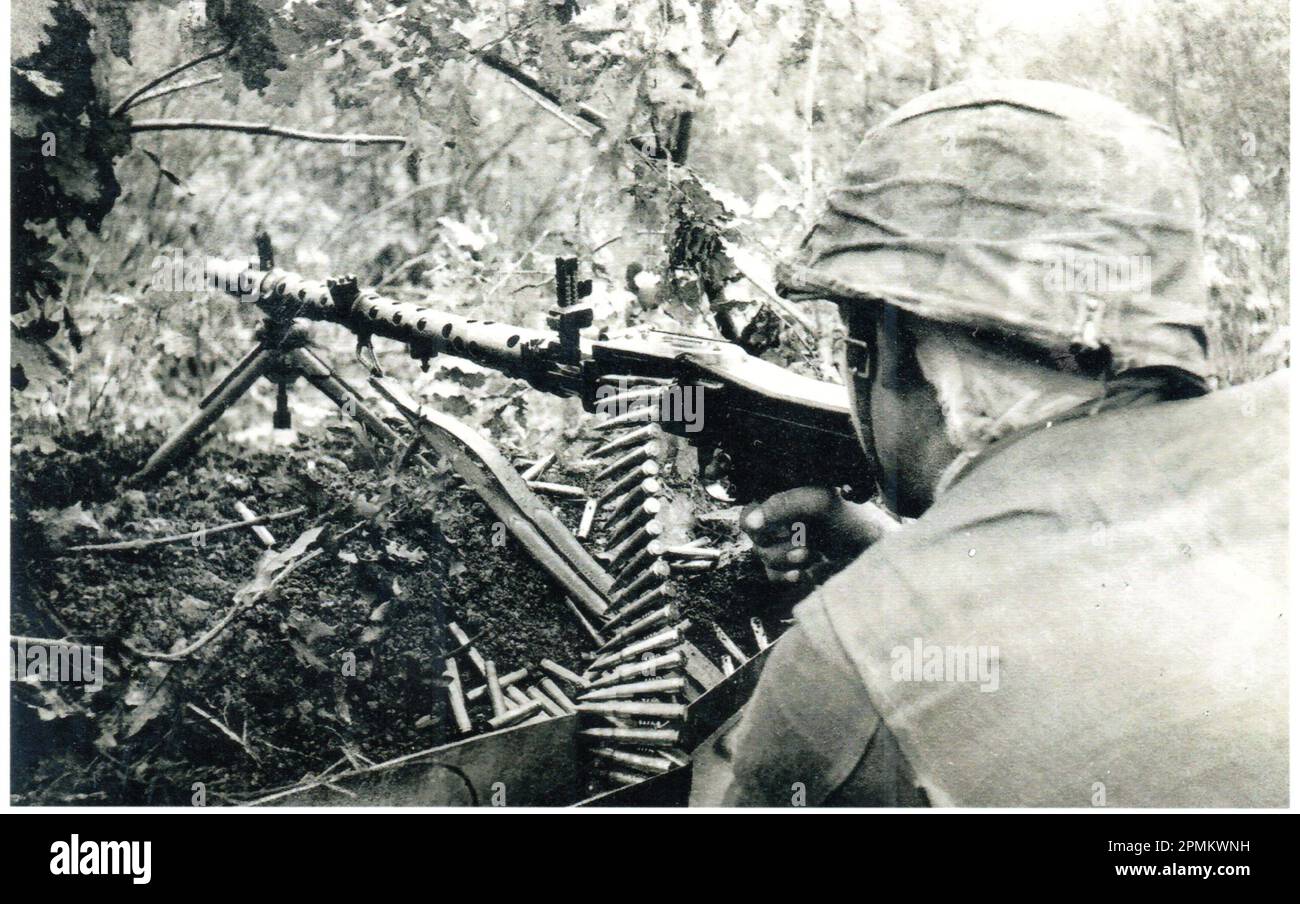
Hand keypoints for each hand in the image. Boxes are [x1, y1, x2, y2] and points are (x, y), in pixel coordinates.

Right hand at [740, 487, 899, 584]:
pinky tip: (801, 574)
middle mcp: (780, 519)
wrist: (874, 547)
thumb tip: (750, 522)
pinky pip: (773, 574)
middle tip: (803, 543)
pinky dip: (785, 575)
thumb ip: (783, 505)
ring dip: (784, 559)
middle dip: (777, 544)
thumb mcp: (819, 503)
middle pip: (755, 537)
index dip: (756, 522)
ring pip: (764, 556)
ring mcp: (785, 542)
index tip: (775, 529)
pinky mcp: (792, 564)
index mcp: (783, 497)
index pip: (749, 512)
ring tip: (809, 555)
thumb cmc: (851, 517)